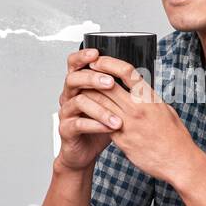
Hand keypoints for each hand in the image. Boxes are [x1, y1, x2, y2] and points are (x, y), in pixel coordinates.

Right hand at [54, 46, 123, 172]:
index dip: (83, 57)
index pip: (76, 64)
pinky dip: (95, 125)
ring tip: (117, 116)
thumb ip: (117, 88)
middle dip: (92, 78)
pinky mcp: (66, 129)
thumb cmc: (100, 126)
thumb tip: (138, 74)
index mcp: (80, 85)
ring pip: (78, 102)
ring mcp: (66, 112)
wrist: (86, 151)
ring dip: (99, 107)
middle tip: (109, 82)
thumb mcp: (111, 104)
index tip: (96, 53)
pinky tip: (110, 127)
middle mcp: (70, 96)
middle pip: (73, 79)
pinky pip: (78, 124)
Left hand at [84, 55, 202, 184]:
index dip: (109, 63)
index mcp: (150, 98)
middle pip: (107, 86)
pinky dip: (92, 115)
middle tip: (82, 72)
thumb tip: (141, 90)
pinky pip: (101, 123)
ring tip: (80, 90)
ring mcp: (128, 125)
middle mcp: (137, 109)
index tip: (98, 60)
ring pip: (100, 104)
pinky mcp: (121, 140)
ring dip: (88, 95)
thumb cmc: (175, 137)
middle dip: (92, 77)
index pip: (127, 72)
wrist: (178, 162)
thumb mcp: (166, 110)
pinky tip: (87, 112)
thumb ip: (150, 99)